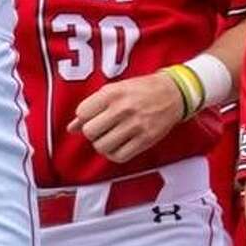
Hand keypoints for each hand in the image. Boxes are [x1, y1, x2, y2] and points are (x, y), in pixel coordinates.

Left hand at [70, 71, 186, 162]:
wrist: (174, 93)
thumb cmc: (141, 89)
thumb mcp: (114, 90)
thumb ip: (92, 107)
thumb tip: (71, 127)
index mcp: (112, 93)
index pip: (82, 113)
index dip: (84, 118)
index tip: (93, 117)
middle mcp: (122, 109)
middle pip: (90, 132)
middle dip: (92, 132)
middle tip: (101, 129)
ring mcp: (135, 125)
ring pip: (102, 146)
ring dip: (102, 145)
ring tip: (109, 138)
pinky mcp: (146, 139)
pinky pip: (119, 156)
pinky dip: (114, 154)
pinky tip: (117, 146)